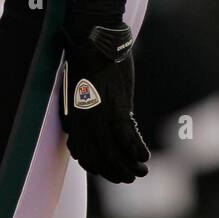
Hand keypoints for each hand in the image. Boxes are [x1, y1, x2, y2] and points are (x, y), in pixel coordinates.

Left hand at [60, 21, 148, 182]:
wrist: (93, 40)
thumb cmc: (84, 62)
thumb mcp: (75, 90)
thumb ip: (80, 112)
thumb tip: (78, 130)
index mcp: (74, 118)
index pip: (83, 154)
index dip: (96, 167)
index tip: (107, 171)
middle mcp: (85, 121)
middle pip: (99, 158)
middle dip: (114, 173)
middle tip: (128, 177)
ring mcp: (100, 115)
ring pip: (113, 153)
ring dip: (128, 167)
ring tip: (140, 171)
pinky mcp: (117, 106)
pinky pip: (127, 137)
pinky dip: (137, 150)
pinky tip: (144, 156)